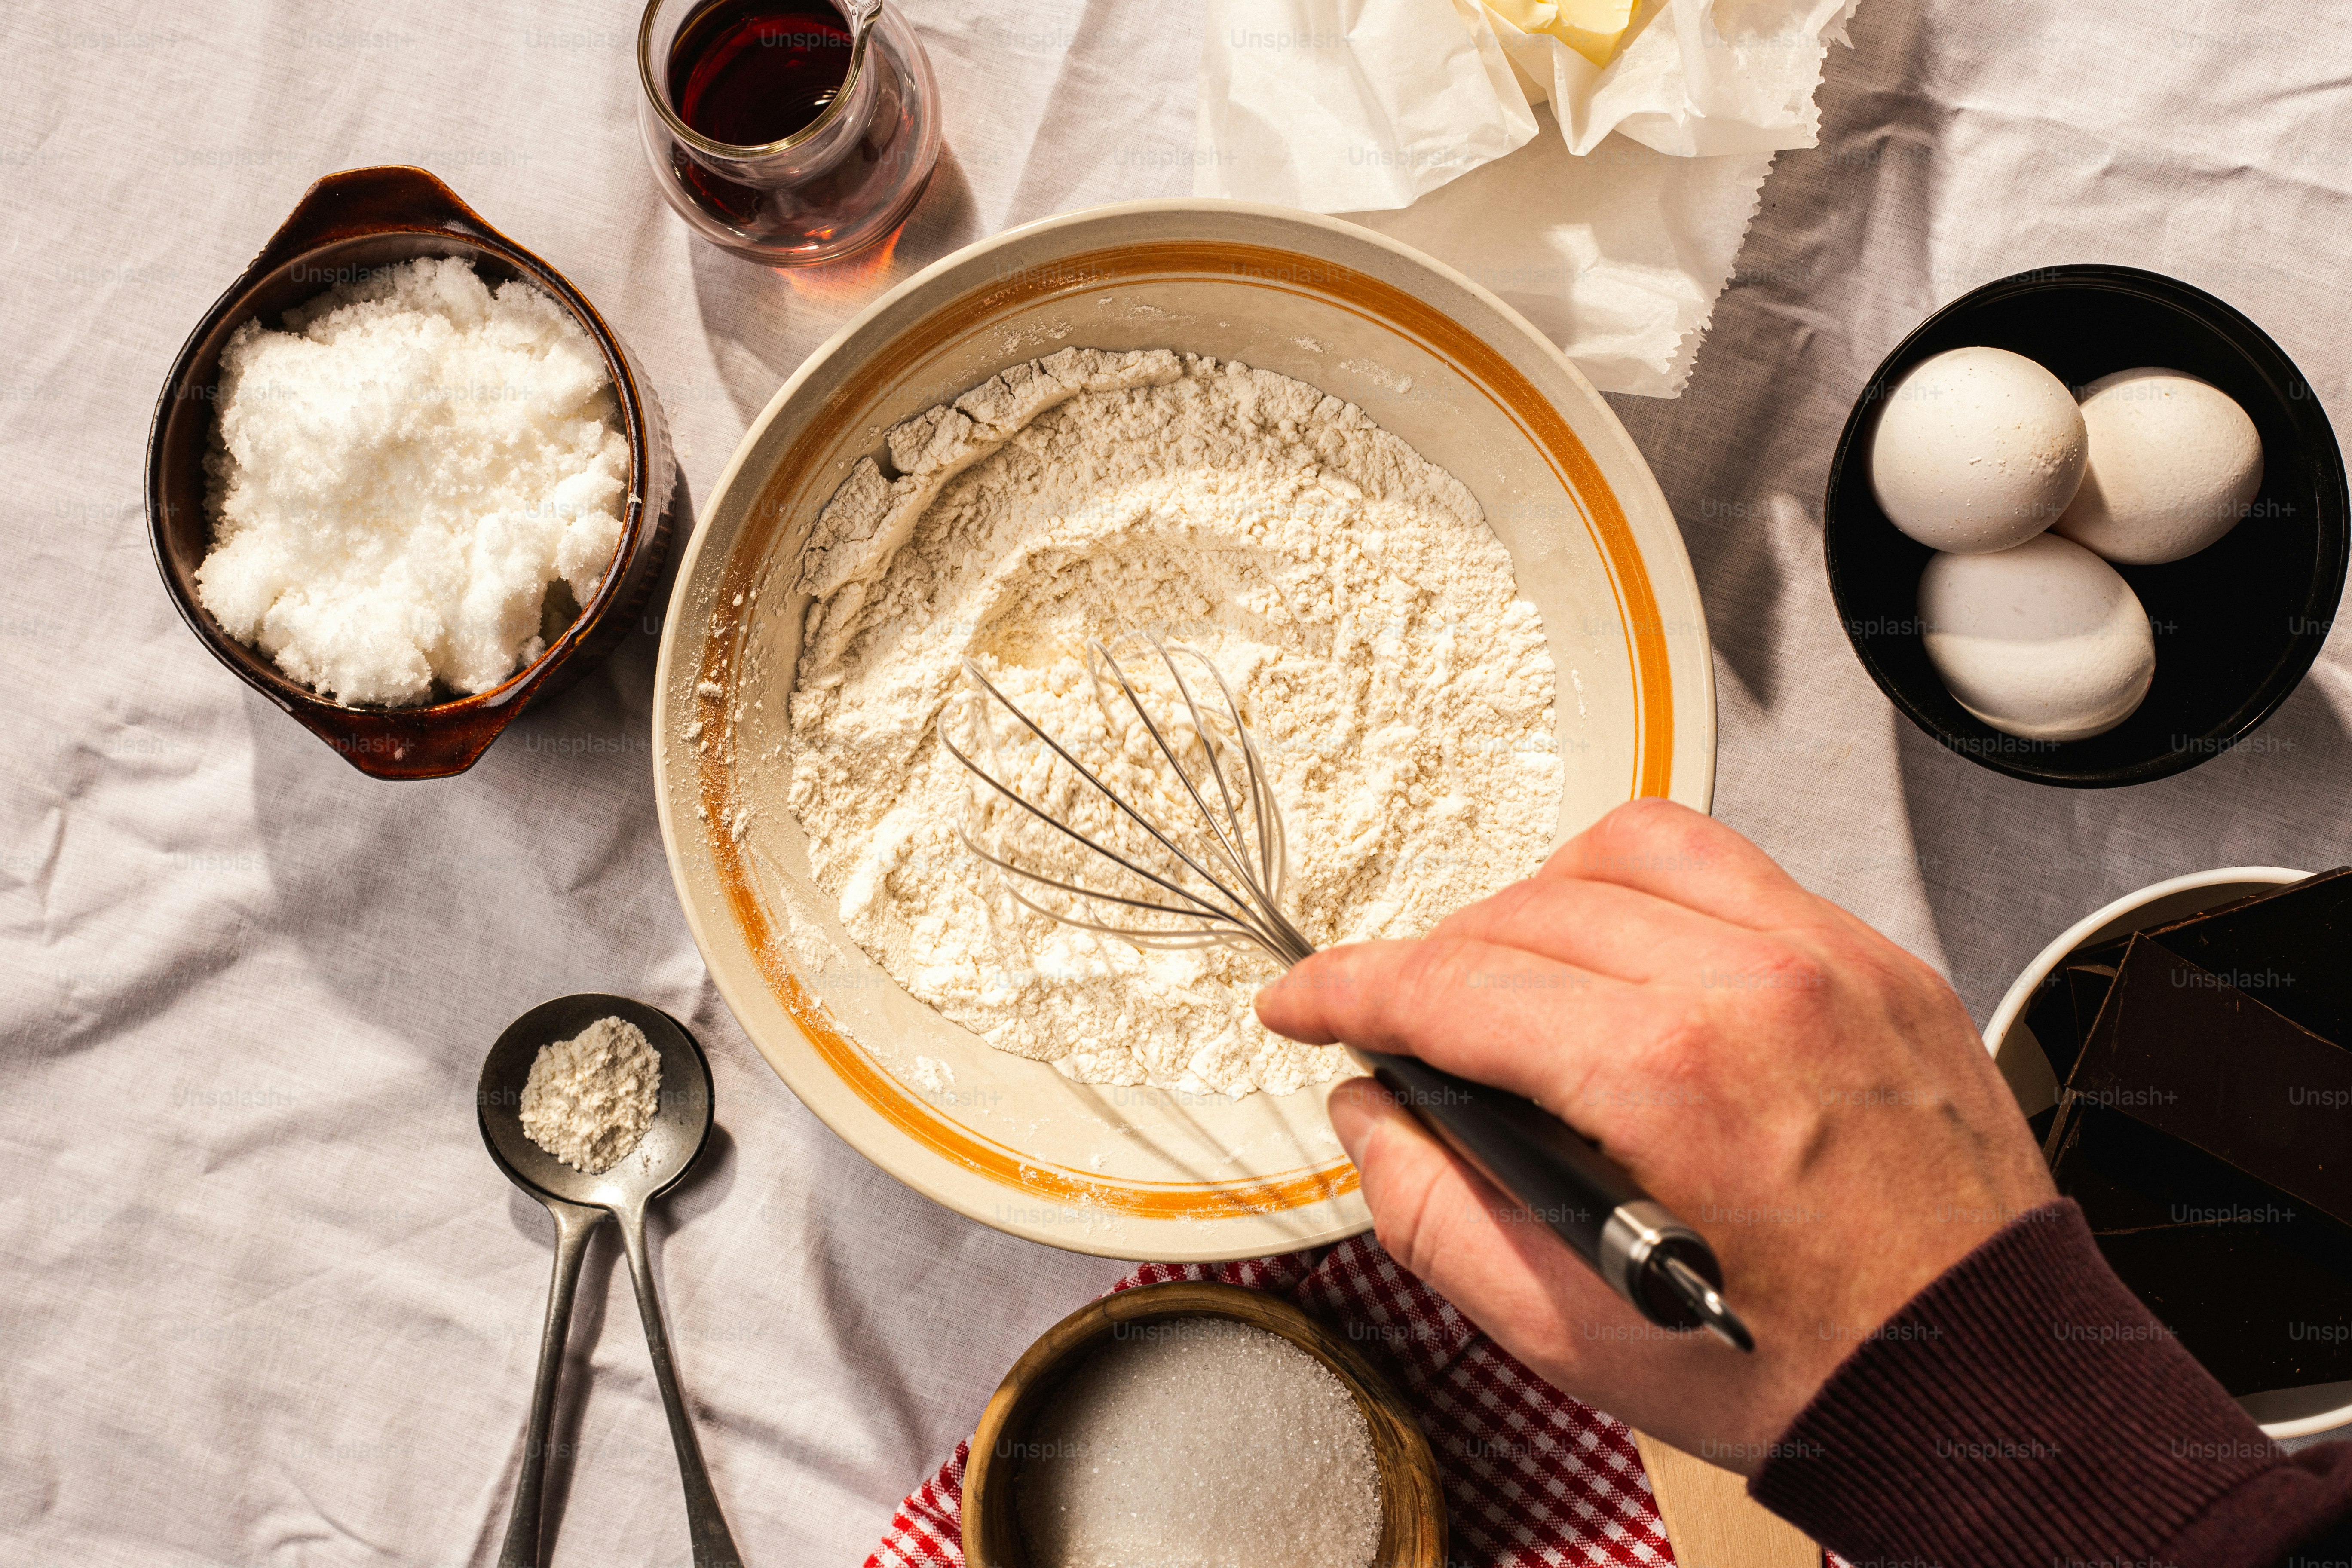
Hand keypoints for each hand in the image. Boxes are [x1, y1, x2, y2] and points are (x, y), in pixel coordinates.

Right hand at [1254, 798, 2054, 1474]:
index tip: (1306, 1003)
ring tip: (1522, 974)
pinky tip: (1637, 964)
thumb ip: (1434, 1213)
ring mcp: (1828, 959)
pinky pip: (1738, 868)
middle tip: (1412, 1027)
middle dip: (1437, 962)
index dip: (1348, 990)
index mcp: (1669, 1078)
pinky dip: (1657, 896)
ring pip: (1631, 847)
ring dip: (1543, 899)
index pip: (1452, 985)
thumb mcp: (1570, 1334)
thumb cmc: (1803, 1367)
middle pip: (1525, 908)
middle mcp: (1753, 987)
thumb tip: (1370, 1118)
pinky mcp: (1877, 960)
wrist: (1979, 1379)